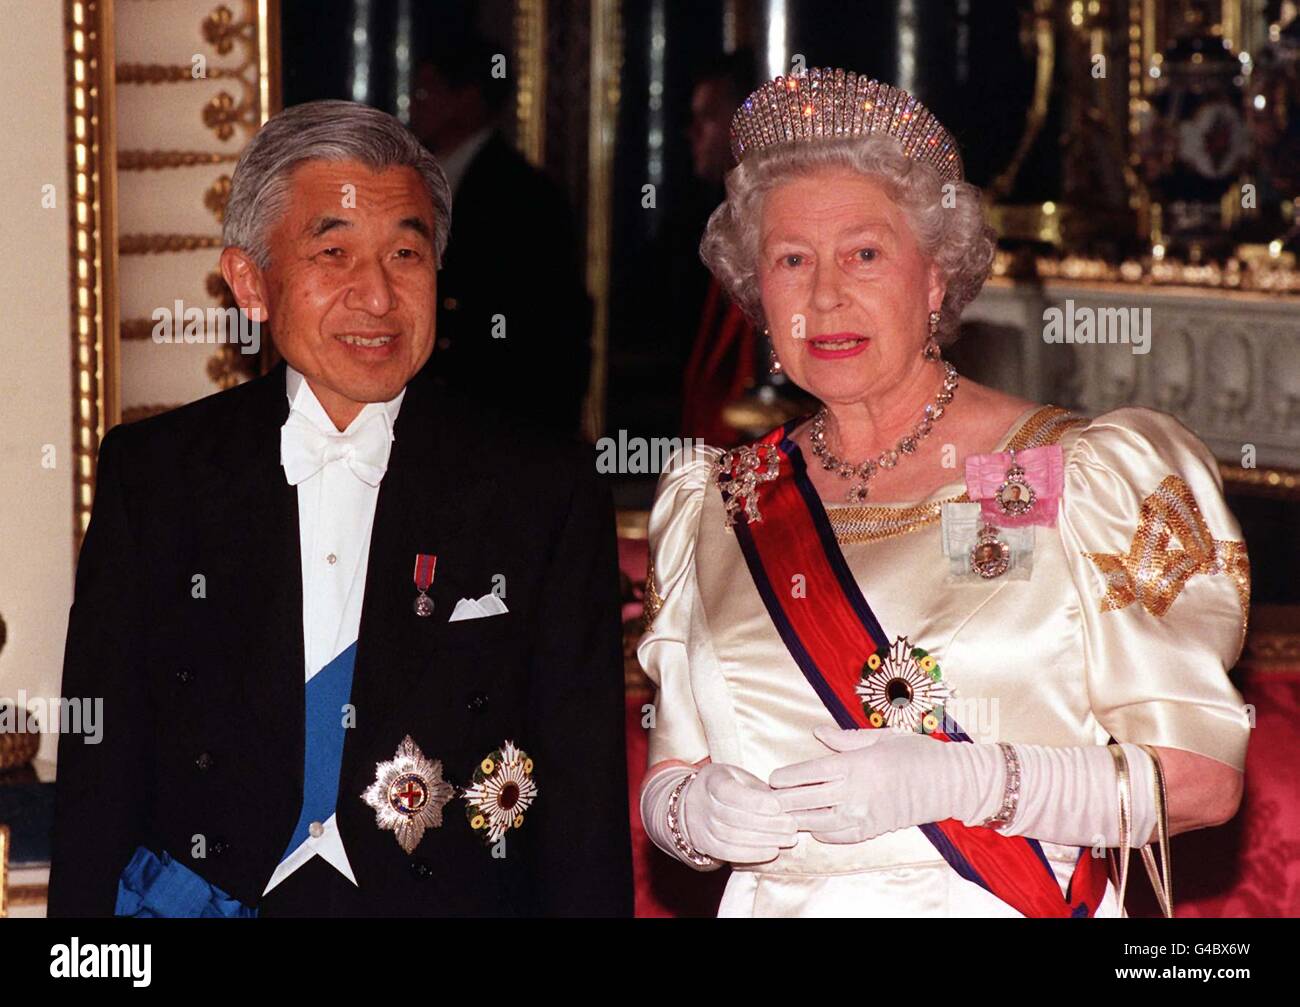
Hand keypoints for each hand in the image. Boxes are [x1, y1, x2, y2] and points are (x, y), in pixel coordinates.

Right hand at [680, 762, 798, 863]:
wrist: (695, 804)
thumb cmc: (727, 786)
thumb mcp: (740, 777)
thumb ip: (759, 788)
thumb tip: (785, 803)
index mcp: (712, 780)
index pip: (729, 792)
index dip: (754, 801)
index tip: (779, 806)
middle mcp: (701, 803)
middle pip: (733, 817)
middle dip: (767, 823)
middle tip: (792, 825)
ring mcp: (701, 826)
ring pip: (732, 837)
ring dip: (764, 840)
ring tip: (788, 839)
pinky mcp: (706, 845)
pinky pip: (729, 853)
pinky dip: (753, 854)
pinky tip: (773, 851)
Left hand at [769, 725, 983, 843]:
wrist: (948, 782)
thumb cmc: (915, 752)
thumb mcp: (880, 737)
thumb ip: (845, 738)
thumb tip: (817, 733)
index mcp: (855, 764)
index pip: (809, 772)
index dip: (786, 777)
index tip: (772, 779)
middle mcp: (855, 792)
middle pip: (806, 799)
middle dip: (782, 800)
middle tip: (765, 799)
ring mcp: (863, 815)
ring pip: (818, 822)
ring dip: (797, 819)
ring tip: (781, 815)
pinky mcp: (872, 830)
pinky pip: (838, 837)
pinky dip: (821, 833)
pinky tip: (812, 827)